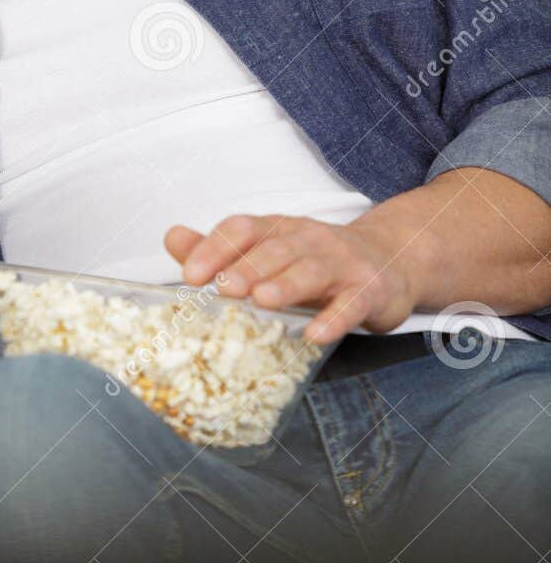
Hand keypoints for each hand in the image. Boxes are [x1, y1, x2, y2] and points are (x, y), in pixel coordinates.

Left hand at [163, 214, 418, 341]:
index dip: (217, 247)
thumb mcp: (269, 249)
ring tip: (263, 301)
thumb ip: (221, 248)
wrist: (390, 260)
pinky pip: (352, 303)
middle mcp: (309, 240)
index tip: (191, 274)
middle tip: (224, 287)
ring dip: (287, 284)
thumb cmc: (317, 260)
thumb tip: (173, 237)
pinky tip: (314, 334)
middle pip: (276, 248)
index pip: (244, 228)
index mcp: (279, 229)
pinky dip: (333, 318)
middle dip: (249, 266)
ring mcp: (341, 264)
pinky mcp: (369, 290)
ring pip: (312, 270)